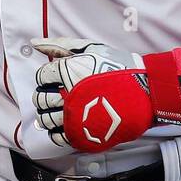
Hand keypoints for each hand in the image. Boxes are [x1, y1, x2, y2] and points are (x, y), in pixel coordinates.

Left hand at [31, 38, 152, 151]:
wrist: (145, 92)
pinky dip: (56, 132)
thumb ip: (62, 45)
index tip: (56, 79)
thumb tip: (35, 43)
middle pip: (40, 98)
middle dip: (44, 96)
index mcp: (68, 72)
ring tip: (60, 110)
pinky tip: (65, 124)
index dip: (46, 77)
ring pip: (45, 119)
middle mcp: (67, 94)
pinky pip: (57, 137)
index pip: (41, 76)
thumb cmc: (120, 68)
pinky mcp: (81, 133)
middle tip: (57, 95)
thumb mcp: (92, 48)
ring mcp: (74, 116)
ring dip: (47, 115)